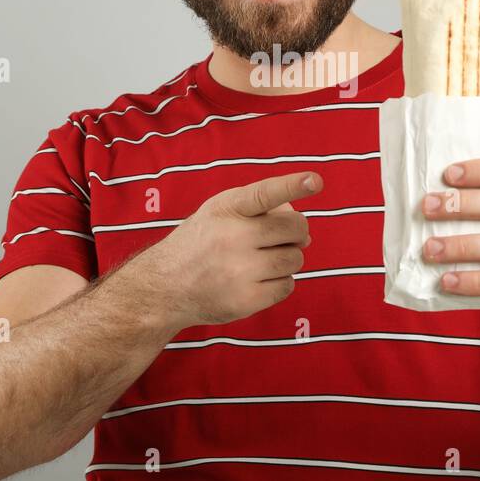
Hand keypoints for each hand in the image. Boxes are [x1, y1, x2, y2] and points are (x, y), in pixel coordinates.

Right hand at [143, 171, 320, 330]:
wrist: (165, 286)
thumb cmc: (202, 242)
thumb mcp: (218, 212)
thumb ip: (260, 209)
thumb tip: (305, 234)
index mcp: (226, 209)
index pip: (264, 194)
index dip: (291, 186)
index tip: (314, 180)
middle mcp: (232, 238)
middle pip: (293, 229)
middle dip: (296, 232)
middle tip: (284, 237)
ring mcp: (239, 271)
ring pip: (295, 259)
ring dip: (289, 258)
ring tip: (265, 260)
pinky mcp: (245, 300)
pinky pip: (288, 286)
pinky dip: (281, 282)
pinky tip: (260, 279)